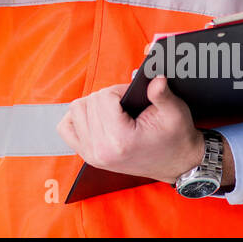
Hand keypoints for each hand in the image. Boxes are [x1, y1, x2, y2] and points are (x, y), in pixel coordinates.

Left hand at [56, 76, 204, 184]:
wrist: (176, 163)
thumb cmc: (175, 138)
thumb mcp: (175, 112)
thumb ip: (161, 93)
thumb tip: (155, 77)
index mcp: (120, 139)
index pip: (103, 96)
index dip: (119, 91)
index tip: (132, 99)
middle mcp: (101, 149)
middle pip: (88, 102)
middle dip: (107, 98)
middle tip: (126, 106)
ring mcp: (92, 154)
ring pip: (75, 111)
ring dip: (92, 106)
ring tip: (113, 112)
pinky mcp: (88, 156)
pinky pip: (66, 128)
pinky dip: (77, 118)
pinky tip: (96, 118)